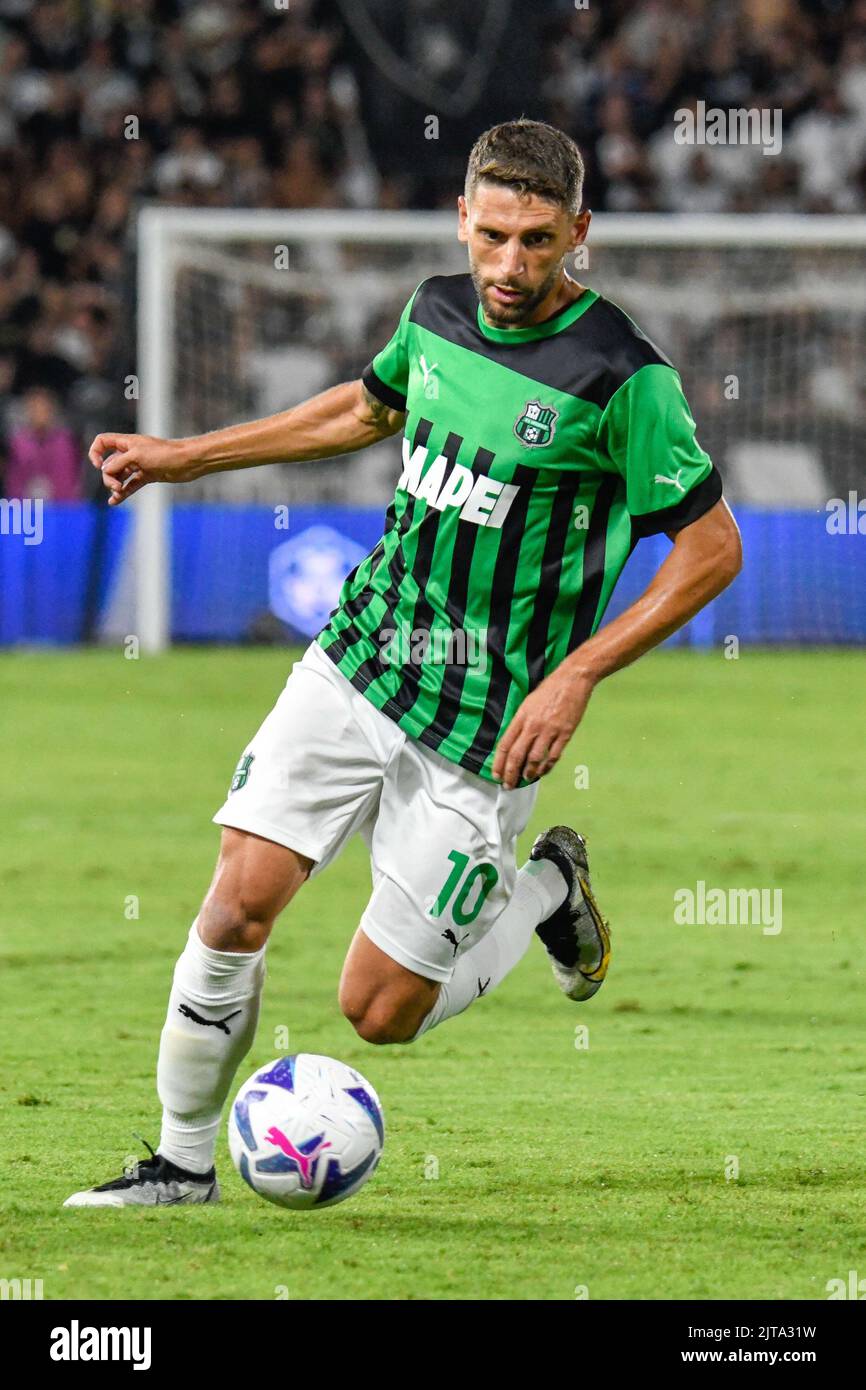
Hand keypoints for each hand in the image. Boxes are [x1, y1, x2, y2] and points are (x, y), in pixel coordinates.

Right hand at [89, 432, 198, 505]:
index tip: (98, 465)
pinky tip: (115, 501)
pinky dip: (124, 492)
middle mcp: (130, 453)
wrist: (187, 462)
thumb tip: (105, 471)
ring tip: (117, 495)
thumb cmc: (164, 454)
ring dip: (115, 486)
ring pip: (120, 476)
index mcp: (126, 442)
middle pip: (109, 464)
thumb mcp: (137, 456)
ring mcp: (139, 465)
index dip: (96, 452)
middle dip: (109, 476)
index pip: (102, 442)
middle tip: (116, 487)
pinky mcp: (147, 476)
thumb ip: (118, 462)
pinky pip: (131, 484)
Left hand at [492, 664, 595, 789]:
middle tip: (508, 785)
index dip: (499, 762)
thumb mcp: (528, 703)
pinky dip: (546, 767)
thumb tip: (514, 742)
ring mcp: (550, 730)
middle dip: (511, 773)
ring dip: (528, 772)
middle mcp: (533, 725)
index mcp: (521, 717)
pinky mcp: (565, 733)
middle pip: (517, 755)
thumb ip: (520, 722)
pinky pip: (553, 756)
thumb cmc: (549, 690)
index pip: (505, 744)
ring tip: (525, 779)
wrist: (572, 680)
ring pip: (535, 759)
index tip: (496, 774)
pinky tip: (542, 772)